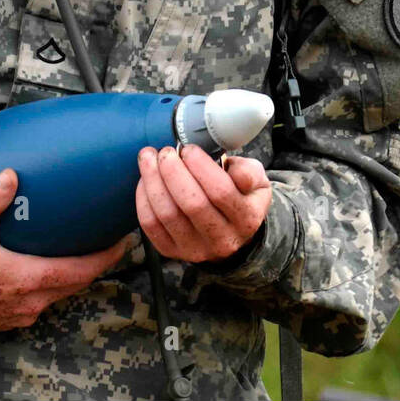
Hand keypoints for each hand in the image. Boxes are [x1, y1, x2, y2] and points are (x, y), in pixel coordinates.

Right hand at [0, 169, 131, 337]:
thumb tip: (10, 174)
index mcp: (25, 280)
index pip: (82, 270)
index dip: (107, 256)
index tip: (124, 240)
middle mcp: (28, 301)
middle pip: (77, 283)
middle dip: (97, 264)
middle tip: (110, 241)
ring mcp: (18, 314)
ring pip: (60, 293)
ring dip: (74, 275)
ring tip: (83, 249)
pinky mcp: (7, 319)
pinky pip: (41, 301)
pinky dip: (52, 284)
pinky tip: (46, 266)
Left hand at [135, 144, 272, 262]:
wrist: (229, 232)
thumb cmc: (240, 197)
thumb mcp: (256, 181)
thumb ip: (248, 173)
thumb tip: (232, 168)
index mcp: (247, 218)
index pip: (221, 191)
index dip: (200, 166)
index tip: (188, 149)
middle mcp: (223, 239)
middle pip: (192, 204)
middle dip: (172, 171)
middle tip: (164, 151)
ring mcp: (196, 249)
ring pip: (167, 214)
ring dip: (153, 181)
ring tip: (149, 159)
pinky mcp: (172, 251)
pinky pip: (150, 225)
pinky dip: (143, 198)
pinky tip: (145, 180)